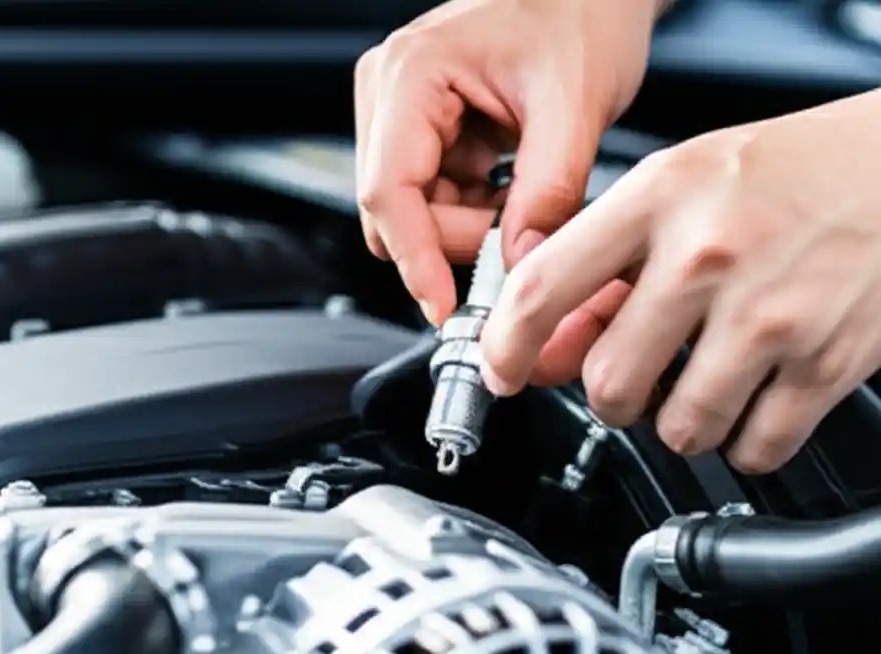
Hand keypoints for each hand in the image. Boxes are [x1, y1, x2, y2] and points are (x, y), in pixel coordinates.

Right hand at [354, 0, 662, 325]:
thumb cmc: (582, 12)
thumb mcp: (576, 104)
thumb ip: (548, 191)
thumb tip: (522, 265)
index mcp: (412, 73)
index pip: (389, 190)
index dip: (415, 257)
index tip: (444, 306)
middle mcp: (390, 91)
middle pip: (394, 208)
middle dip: (454, 240)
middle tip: (519, 244)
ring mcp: (400, 111)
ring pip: (412, 211)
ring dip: (468, 227)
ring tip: (526, 205)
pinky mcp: (422, 128)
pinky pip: (432, 197)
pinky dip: (473, 212)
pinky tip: (513, 192)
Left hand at [480, 90, 880, 473]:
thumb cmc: (785, 173)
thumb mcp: (677, 185)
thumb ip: (603, 261)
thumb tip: (544, 348)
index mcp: (658, 198)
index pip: (543, 288)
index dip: (505, 347)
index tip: (502, 372)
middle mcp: (707, 255)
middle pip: (607, 383)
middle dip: (611, 396)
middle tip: (633, 376)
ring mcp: (770, 313)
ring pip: (677, 430)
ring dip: (678, 423)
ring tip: (701, 379)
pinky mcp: (828, 361)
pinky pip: (753, 448)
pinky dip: (745, 441)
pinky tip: (752, 398)